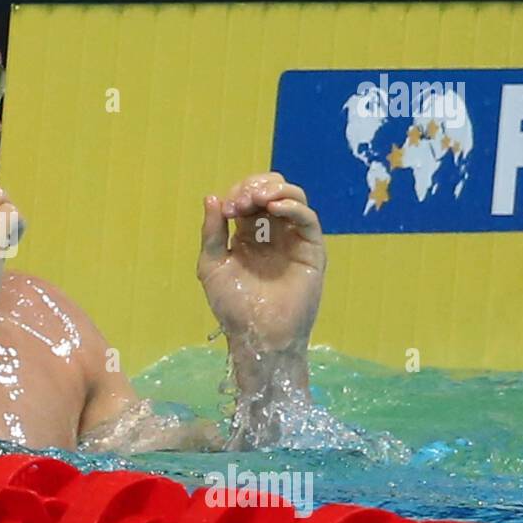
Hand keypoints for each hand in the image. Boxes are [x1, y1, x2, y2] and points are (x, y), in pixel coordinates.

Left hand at [197, 172, 324, 357]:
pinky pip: (308, 219)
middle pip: (272, 191)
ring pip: (293, 198)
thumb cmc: (233, 305)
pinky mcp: (312, 250)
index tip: (227, 208)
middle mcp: (272, 232)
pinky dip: (293, 206)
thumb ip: (211, 232)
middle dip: (255, 188)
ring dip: (275, 190)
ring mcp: (293, 239)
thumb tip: (211, 197)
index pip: (248, 197)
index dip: (238, 194)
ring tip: (258, 200)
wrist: (257, 334)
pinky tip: (276, 208)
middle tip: (242, 202)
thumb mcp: (212, 265)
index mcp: (247, 233)